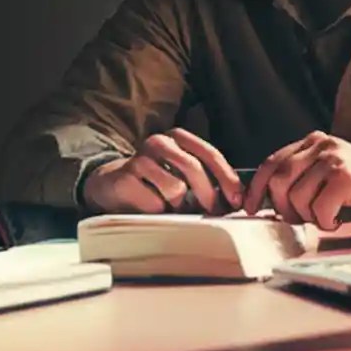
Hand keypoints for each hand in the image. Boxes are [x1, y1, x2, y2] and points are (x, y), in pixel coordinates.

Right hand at [82, 128, 242, 214]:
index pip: (209, 153)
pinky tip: (152, 209)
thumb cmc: (157, 182)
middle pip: (194, 168)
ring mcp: (141, 158)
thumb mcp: (183, 175)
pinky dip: (159, 212)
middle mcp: (160, 142)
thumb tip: (236, 200)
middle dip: (209, 195)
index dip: (226, 178)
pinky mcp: (126, 177)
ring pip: (175, 188)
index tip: (237, 200)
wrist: (113, 184)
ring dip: (180, 206)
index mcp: (179, 138)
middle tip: (213, 213)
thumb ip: (208, 180)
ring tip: (174, 209)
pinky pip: (154, 203)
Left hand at [243, 131, 350, 229]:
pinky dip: (326, 222)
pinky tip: (341, 218)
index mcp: (314, 142)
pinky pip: (319, 209)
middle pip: (279, 180)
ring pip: (297, 198)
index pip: (271, 163)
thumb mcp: (328, 176)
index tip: (250, 209)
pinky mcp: (347, 177)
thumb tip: (264, 201)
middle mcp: (322, 145)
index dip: (257, 189)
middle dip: (283, 208)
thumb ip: (301, 178)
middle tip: (302, 219)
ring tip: (329, 215)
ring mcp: (335, 159)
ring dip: (309, 217)